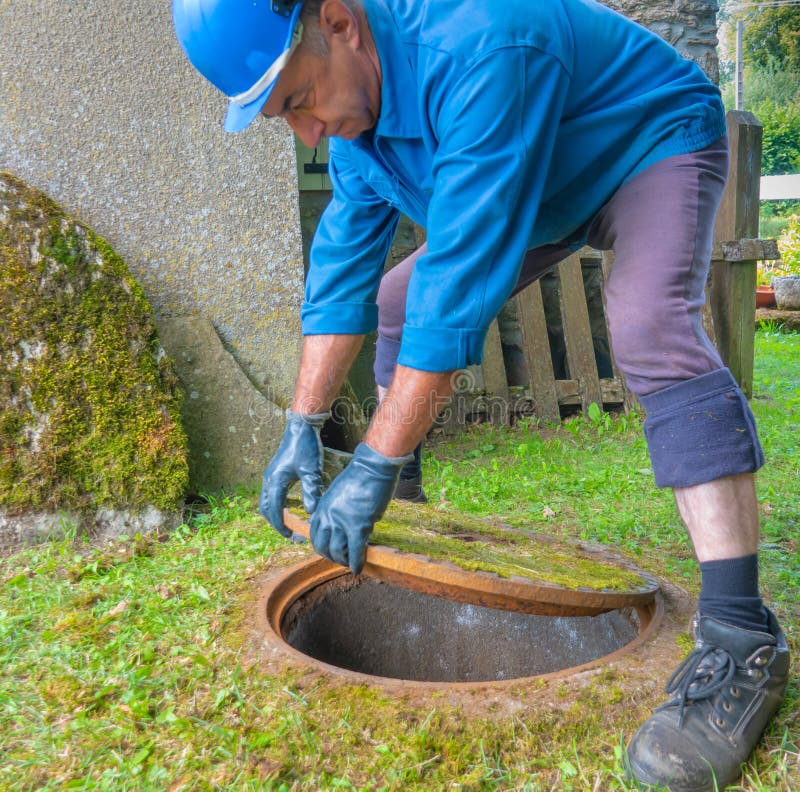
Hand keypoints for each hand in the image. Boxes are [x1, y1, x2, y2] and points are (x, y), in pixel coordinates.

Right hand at [259, 409, 328, 537]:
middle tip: (292, 534)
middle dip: (277, 523)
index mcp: (275, 481)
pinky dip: (278, 504)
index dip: (282, 526)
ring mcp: (270, 475)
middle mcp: (269, 479)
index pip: (274, 511)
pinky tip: (291, 507)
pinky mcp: (275, 472)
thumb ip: (311, 492)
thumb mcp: (311, 471)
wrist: (301, 427)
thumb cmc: (306, 447)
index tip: (293, 537)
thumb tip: (311, 513)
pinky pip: (272, 493)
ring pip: (267, 501)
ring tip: (291, 524)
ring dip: (276, 514)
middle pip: (266, 508)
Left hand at [310, 442, 412, 573]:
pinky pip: (355, 551)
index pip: (315, 534)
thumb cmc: (359, 476)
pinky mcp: (359, 526)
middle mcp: (328, 517)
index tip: (329, 550)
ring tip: (349, 563)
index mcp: (322, 508)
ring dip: (343, 560)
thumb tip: (335, 524)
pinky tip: (358, 569)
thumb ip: (332, 509)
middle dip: (330, 556)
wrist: (372, 468)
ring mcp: (342, 523)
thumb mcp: (337, 492)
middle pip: (323, 546)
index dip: (322, 546)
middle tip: (339, 559)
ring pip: (338, 551)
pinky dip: (356, 563)